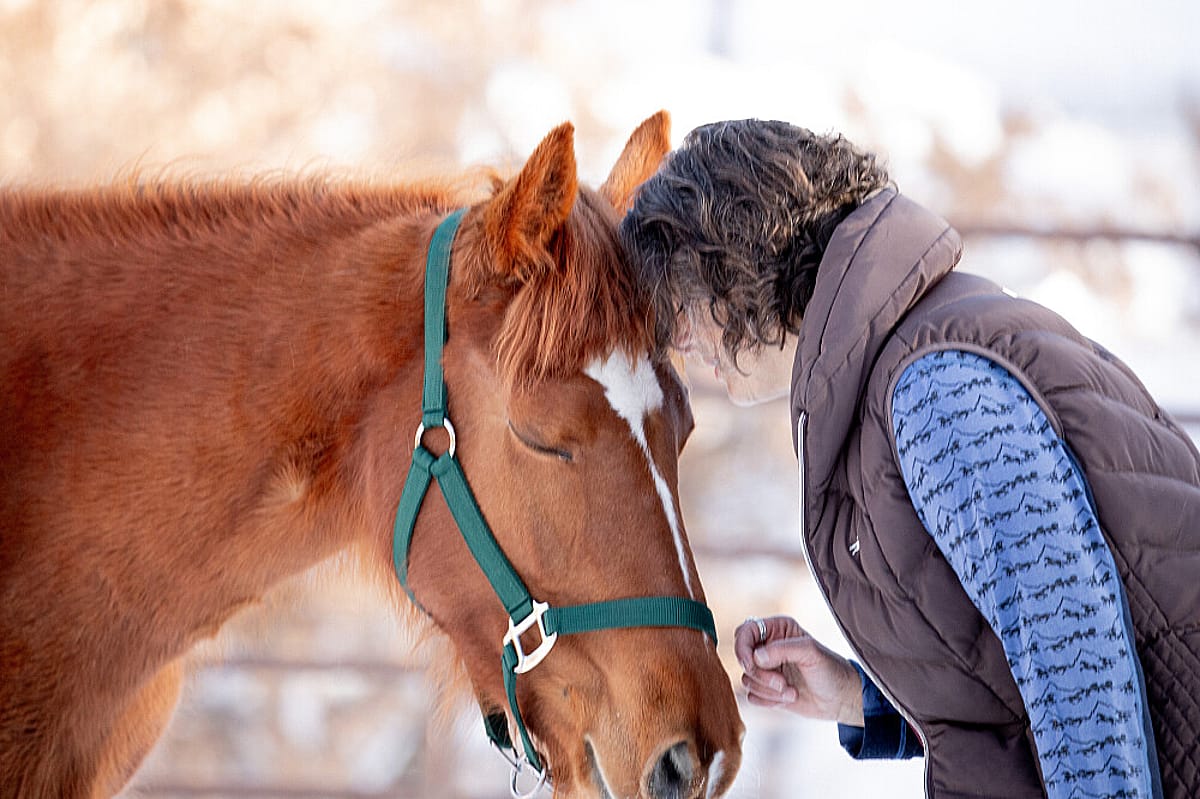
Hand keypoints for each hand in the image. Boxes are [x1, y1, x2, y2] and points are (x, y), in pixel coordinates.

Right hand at [734, 615, 863, 725]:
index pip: (745, 632)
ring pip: (747, 679)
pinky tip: (789, 698)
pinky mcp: (768, 690)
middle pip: (743, 658)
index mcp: (778, 630)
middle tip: (782, 683)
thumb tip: (755, 657)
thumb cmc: (831, 671)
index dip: (743, 648)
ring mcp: (768, 670)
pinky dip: (768, 701)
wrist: (841, 700)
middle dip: (760, 675)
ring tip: (791, 692)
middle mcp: (769, 648)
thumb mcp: (810, 653)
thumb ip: (782, 649)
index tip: (752, 664)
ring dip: (768, 690)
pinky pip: (752, 696)